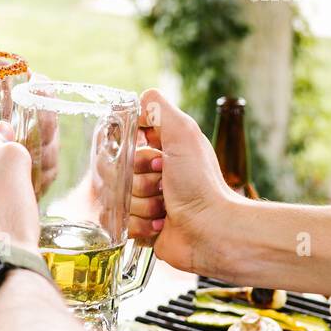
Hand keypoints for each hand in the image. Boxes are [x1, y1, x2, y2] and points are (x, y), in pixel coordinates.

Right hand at [136, 88, 239, 273]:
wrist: (211, 230)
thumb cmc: (201, 183)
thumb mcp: (183, 134)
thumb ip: (159, 109)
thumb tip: (138, 101)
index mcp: (162, 152)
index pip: (124, 147)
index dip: (136, 154)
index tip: (157, 159)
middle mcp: (153, 175)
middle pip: (118, 174)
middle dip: (139, 182)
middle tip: (164, 185)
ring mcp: (147, 202)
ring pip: (118, 200)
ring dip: (142, 204)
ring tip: (166, 208)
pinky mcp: (142, 227)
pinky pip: (122, 223)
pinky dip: (141, 224)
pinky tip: (161, 223)